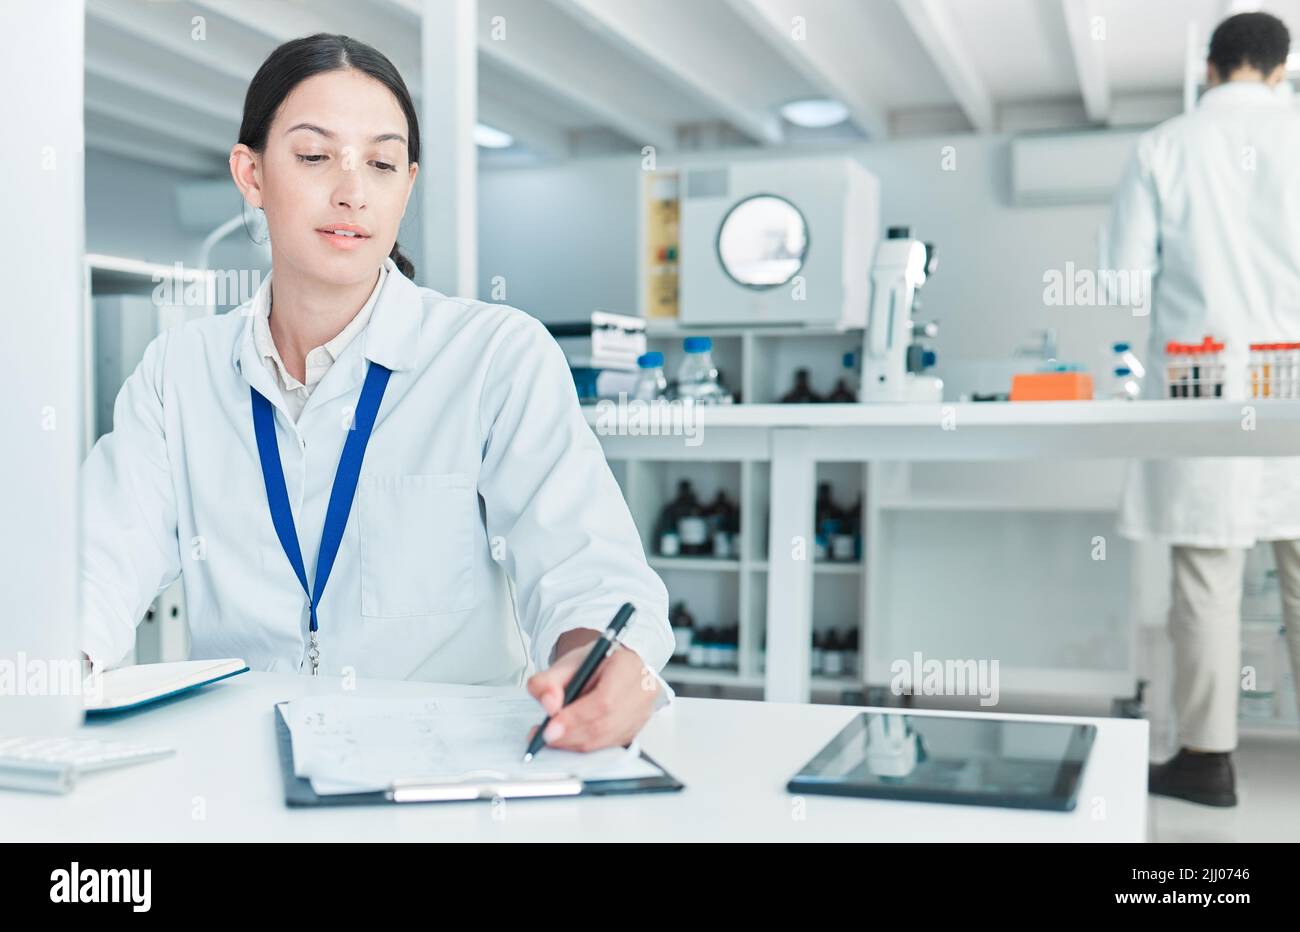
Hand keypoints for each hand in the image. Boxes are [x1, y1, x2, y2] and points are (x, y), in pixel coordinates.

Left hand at [525, 631, 659, 752]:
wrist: (609, 666)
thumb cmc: (593, 664)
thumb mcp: (566, 664)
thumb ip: (549, 681)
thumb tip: (549, 704)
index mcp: (628, 665)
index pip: (604, 699)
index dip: (577, 717)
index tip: (551, 727)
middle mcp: (642, 689)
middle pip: (605, 722)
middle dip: (572, 733)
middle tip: (546, 735)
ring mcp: (642, 712)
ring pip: (607, 738)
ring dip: (575, 742)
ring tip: (552, 737)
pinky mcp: (636, 729)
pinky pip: (608, 745)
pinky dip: (585, 745)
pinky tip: (569, 739)